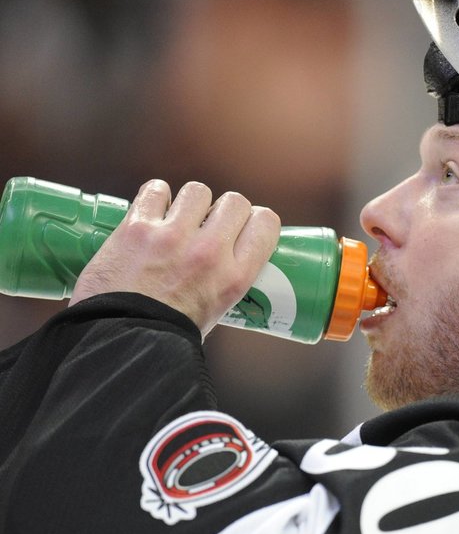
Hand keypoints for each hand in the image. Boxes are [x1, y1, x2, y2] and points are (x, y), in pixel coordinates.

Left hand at [69, 180, 280, 337]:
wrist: (118, 343)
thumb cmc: (165, 336)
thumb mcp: (217, 311)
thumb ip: (224, 281)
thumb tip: (223, 260)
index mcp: (235, 276)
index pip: (265, 223)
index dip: (255, 220)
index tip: (244, 226)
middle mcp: (210, 252)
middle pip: (234, 202)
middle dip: (223, 210)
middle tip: (208, 224)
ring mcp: (172, 237)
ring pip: (197, 191)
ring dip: (189, 202)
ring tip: (177, 217)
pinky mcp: (137, 228)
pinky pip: (156, 190)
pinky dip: (155, 196)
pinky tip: (153, 209)